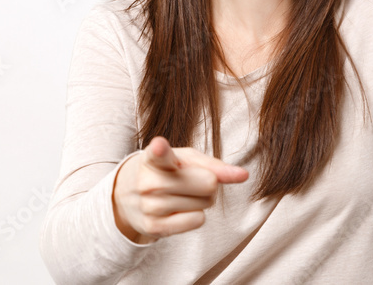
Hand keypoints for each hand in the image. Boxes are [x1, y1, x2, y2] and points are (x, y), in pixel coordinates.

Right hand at [112, 136, 248, 243]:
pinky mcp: (154, 227)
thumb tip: (243, 175)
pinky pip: (198, 221)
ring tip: (181, 194)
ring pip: (205, 204)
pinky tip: (178, 210)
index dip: (160, 149)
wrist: (129, 195)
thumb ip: (213, 164)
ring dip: (202, 200)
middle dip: (209, 182)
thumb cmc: (166, 171)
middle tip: (191, 180)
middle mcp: (149, 181)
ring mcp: (150, 206)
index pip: (159, 153)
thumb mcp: (185, 159)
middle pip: (208, 183)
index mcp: (154, 157)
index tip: (158, 145)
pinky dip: (196, 215)